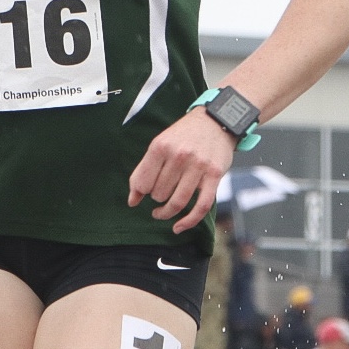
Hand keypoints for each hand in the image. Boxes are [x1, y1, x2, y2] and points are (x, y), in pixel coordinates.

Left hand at [127, 108, 233, 233]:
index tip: (143, 193)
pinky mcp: (214, 175)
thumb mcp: (160, 144)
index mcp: (161, 146)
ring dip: (166, 212)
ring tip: (162, 212)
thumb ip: (143, 171)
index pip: (142, 182)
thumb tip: (132, 201)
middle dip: (157, 198)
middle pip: (159, 194)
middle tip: (160, 193)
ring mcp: (198, 166)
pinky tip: (178, 227)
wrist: (216, 121)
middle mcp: (179, 155)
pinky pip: (201, 206)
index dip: (140, 192)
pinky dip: (188, 221)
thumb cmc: (184, 135)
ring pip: (177, 202)